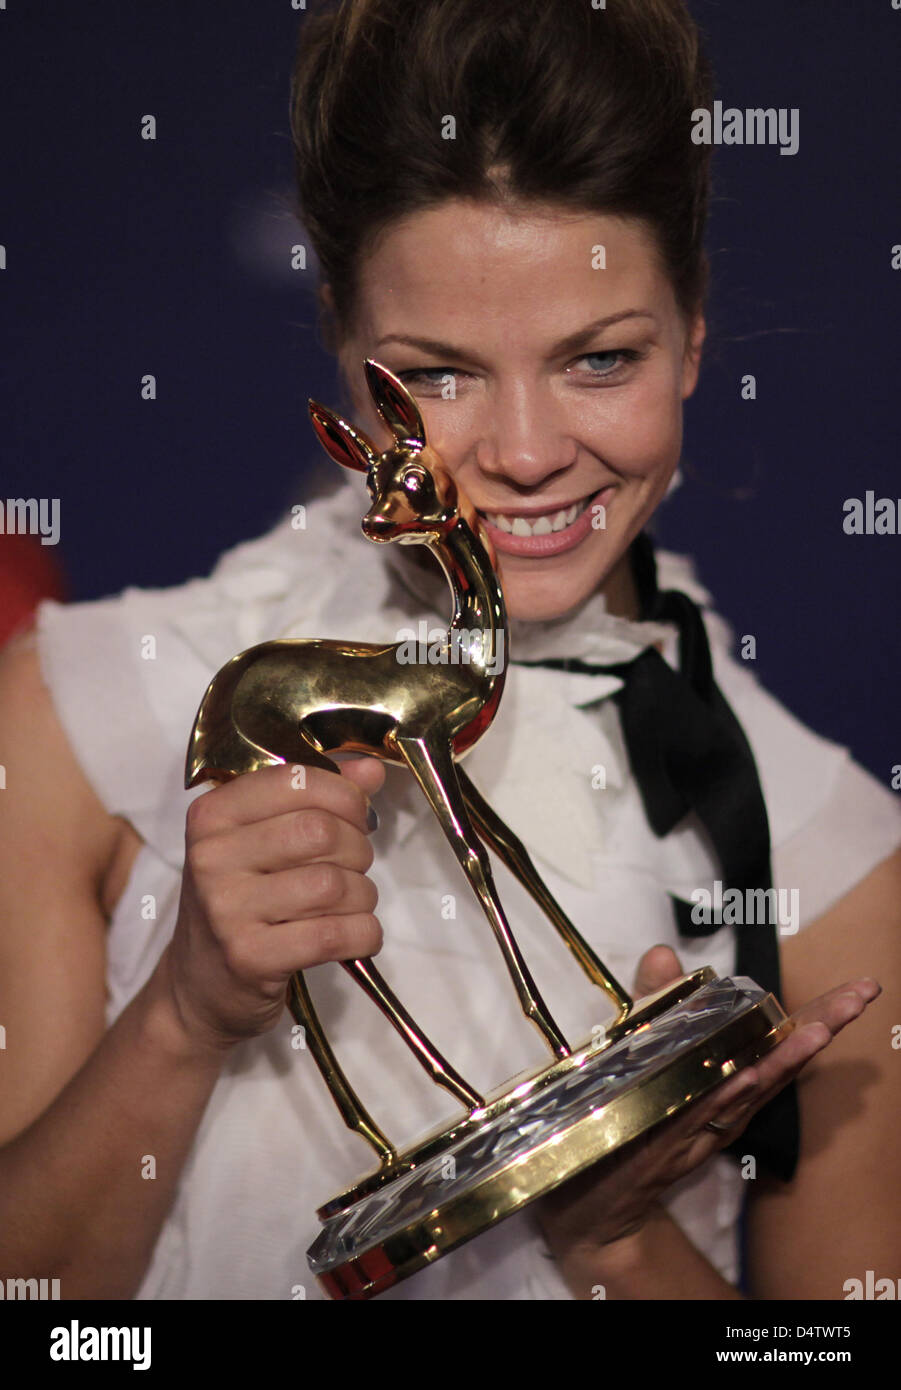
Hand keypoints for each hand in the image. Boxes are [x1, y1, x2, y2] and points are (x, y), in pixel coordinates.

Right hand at [158, 758, 385, 1054]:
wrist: (197, 987)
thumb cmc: (240, 901)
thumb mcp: (260, 841)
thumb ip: (315, 797)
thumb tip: (371, 771)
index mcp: (213, 815)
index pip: (297, 781)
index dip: (345, 796)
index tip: (355, 815)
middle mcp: (212, 857)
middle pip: (322, 832)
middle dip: (358, 848)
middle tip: (353, 866)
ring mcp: (227, 910)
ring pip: (334, 884)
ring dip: (362, 895)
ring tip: (350, 904)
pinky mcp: (250, 958)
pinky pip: (335, 934)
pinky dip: (363, 933)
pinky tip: (355, 935)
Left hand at [536, 944, 880, 1261]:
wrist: (587, 1196)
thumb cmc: (621, 1116)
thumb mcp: (636, 1050)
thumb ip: (655, 1003)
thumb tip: (665, 953)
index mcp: (726, 1078)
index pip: (777, 1040)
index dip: (819, 1014)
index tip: (862, 988)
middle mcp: (725, 1104)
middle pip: (779, 1063)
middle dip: (818, 1029)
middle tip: (856, 1000)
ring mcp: (700, 1126)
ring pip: (749, 1090)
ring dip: (782, 1062)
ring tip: (816, 1032)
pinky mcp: (666, 1144)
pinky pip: (700, 1117)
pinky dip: (724, 1098)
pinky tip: (745, 1077)